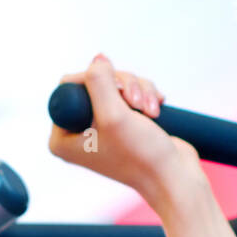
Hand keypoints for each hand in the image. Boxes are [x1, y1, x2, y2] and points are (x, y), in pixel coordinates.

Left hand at [48, 53, 202, 208]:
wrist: (174, 177)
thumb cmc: (142, 156)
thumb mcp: (115, 116)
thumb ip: (99, 83)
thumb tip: (97, 58)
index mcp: (61, 138)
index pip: (68, 87)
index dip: (95, 81)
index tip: (118, 97)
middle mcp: (76, 134)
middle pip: (93, 82)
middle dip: (122, 86)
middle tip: (136, 104)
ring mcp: (99, 128)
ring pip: (115, 84)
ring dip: (138, 91)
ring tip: (151, 111)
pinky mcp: (121, 124)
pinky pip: (129, 93)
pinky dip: (145, 96)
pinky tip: (156, 110)